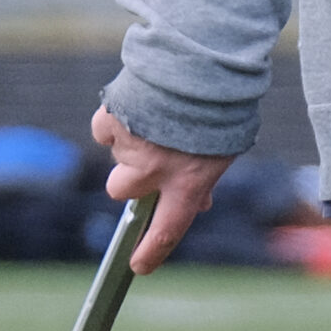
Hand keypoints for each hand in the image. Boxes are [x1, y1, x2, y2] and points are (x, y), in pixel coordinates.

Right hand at [91, 106, 231, 273]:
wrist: (203, 64)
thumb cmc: (222, 107)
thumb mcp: (225, 150)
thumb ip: (207, 179)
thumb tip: (200, 202)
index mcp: (187, 183)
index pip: (166, 230)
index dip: (152, 252)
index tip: (138, 266)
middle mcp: (153, 172)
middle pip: (122, 191)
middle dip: (132, 177)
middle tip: (150, 156)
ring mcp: (130, 147)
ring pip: (116, 157)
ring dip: (129, 145)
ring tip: (155, 118)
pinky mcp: (112, 120)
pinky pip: (105, 129)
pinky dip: (116, 121)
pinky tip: (137, 103)